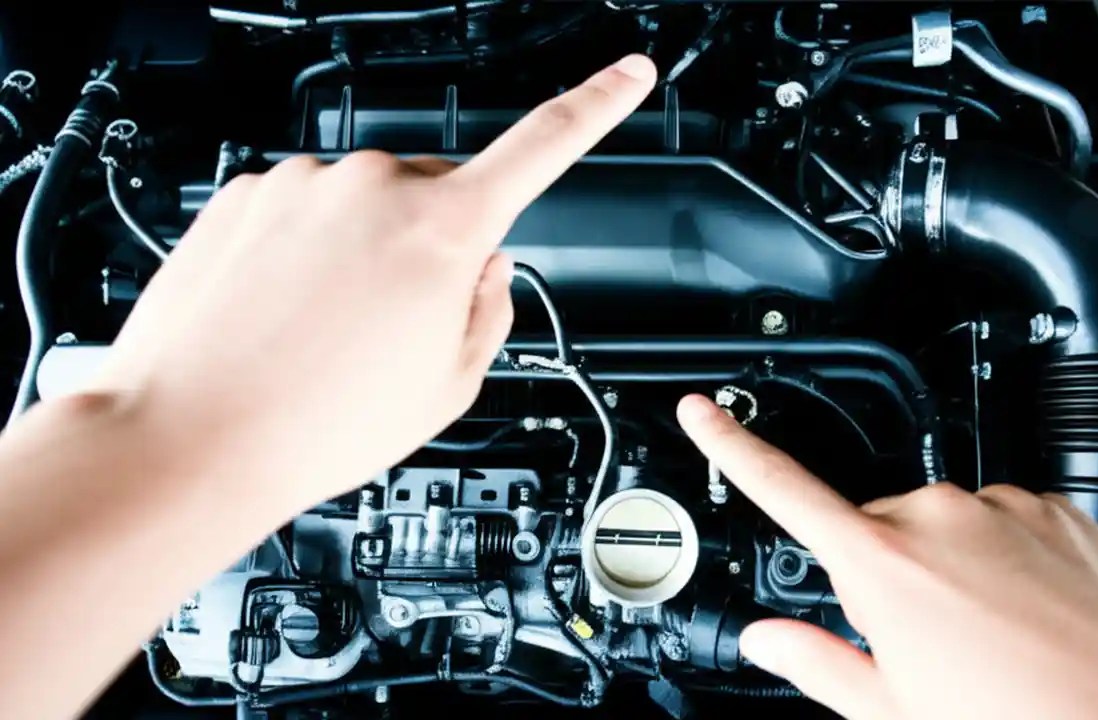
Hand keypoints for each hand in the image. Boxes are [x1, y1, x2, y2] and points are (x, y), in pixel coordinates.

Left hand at [83, 55, 656, 509]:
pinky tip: (289, 312)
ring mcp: (305, 183)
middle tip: (398, 325)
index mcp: (444, 231)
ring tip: (330, 330)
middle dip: (439, 244)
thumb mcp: (449, 385)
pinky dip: (309, 252)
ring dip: (366, 251)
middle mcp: (375, 186)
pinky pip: (308, 210)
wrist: (191, 434)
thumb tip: (487, 267)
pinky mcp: (249, 193)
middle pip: (442, 194)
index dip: (598, 105)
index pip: (545, 147)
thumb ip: (492, 310)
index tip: (628, 75)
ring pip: (369, 204)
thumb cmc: (318, 423)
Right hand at [676, 394, 1097, 719]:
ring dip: (951, 570)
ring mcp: (1004, 508)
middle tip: (925, 648)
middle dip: (885, 578)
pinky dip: (1007, 562)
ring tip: (992, 641)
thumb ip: (819, 663)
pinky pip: (1005, 523)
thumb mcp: (894, 712)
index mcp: (882, 565)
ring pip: (945, 527)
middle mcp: (939, 517)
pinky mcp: (1057, 509)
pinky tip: (1032, 620)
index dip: (731, 445)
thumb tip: (769, 642)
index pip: (782, 488)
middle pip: (876, 531)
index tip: (702, 410)